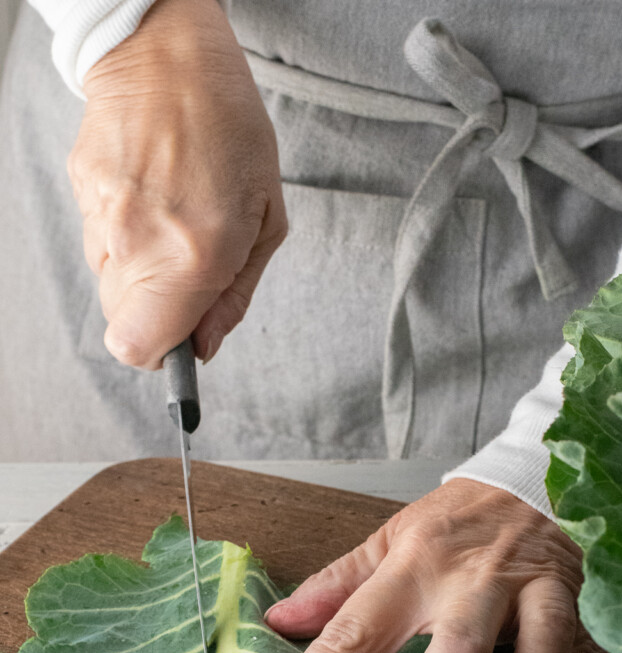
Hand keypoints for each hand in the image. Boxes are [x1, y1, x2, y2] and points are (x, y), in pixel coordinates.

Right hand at [69, 0, 286, 368]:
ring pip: (110, 287)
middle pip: (123, 326)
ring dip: (141, 274)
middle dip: (157, 314)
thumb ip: (234, 296)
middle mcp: (139, 244)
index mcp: (194, 256)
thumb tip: (205, 346)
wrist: (168, 54)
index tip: (183, 339)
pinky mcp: (81, 194)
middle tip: (188, 273)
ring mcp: (103, 218)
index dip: (163, 355)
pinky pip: (99, 245)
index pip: (140, 349)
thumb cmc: (229, 130)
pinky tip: (150, 198)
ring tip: (172, 222)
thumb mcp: (265, 220)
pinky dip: (124, 237)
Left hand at [252, 479, 607, 652]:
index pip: (354, 630)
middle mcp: (475, 581)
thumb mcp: (391, 539)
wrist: (535, 475)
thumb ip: (337, 584)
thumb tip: (277, 621)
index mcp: (415, 567)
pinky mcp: (583, 604)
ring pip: (538, 643)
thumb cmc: (457, 522)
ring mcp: (535, 590)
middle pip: (456, 645)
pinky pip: (589, 648)